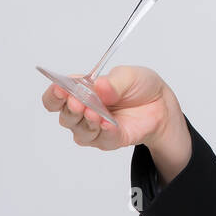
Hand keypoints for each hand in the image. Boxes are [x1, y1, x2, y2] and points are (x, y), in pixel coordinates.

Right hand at [41, 65, 179, 152]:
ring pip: (80, 131)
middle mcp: (83, 111)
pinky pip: (103, 139)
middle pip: (65, 116)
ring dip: (86, 122)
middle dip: (70, 108)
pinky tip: (109, 124)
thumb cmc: (138, 86)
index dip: (54, 94)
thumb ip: (112, 81)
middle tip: (77, 101)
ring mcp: (94, 128)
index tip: (59, 88)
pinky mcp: (110, 140)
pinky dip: (105, 131)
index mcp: (80, 91)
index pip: (56, 97)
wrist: (161, 104)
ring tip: (94, 113)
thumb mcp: (129, 75)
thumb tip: (99, 86)